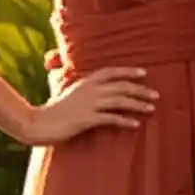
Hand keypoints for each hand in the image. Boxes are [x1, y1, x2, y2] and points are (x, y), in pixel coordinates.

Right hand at [21, 67, 157, 144]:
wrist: (37, 123)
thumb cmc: (53, 111)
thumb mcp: (68, 93)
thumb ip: (83, 90)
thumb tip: (96, 90)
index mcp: (85, 81)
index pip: (111, 71)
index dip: (128, 71)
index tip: (144, 73)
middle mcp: (89, 90)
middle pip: (120, 86)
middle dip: (140, 90)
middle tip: (156, 95)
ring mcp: (88, 104)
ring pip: (119, 100)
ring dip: (137, 104)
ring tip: (151, 109)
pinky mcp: (86, 119)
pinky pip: (110, 118)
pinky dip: (124, 120)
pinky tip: (135, 124)